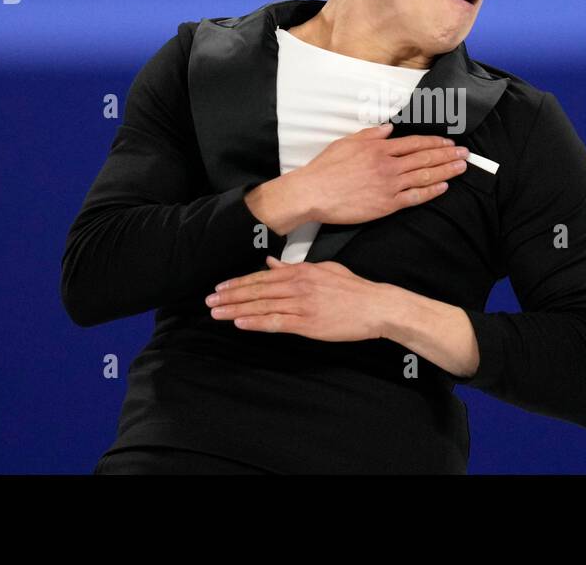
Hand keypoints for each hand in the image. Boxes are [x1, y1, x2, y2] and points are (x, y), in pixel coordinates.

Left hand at [204, 255, 395, 341]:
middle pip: (256, 290)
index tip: (220, 287)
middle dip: (230, 295)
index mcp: (301, 272)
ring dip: (236, 309)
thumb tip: (270, 262)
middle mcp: (297, 286)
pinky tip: (240, 322)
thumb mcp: (323, 269)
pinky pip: (276, 322)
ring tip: (217, 312)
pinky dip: (256, 322)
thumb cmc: (352, 288)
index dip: (238, 282)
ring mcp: (302, 305)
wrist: (375, 306)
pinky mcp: (307, 323)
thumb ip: (294, 267)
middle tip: (210, 300)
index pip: (261, 277)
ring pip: (261, 306)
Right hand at [293, 123, 469, 225]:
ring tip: (462, 168)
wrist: (313, 192)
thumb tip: (388, 128)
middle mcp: (388, 165)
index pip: (414, 143)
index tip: (449, 143)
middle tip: (465, 154)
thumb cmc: (326, 168)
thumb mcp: (347, 142)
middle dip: (447, 155)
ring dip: (446, 171)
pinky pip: (415, 197)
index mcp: (379, 148)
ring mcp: (389, 185)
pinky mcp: (387, 204)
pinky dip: (431, 191)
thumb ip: (371, 135)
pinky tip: (444, 187)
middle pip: (425, 158)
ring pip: (424, 176)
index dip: (434, 143)